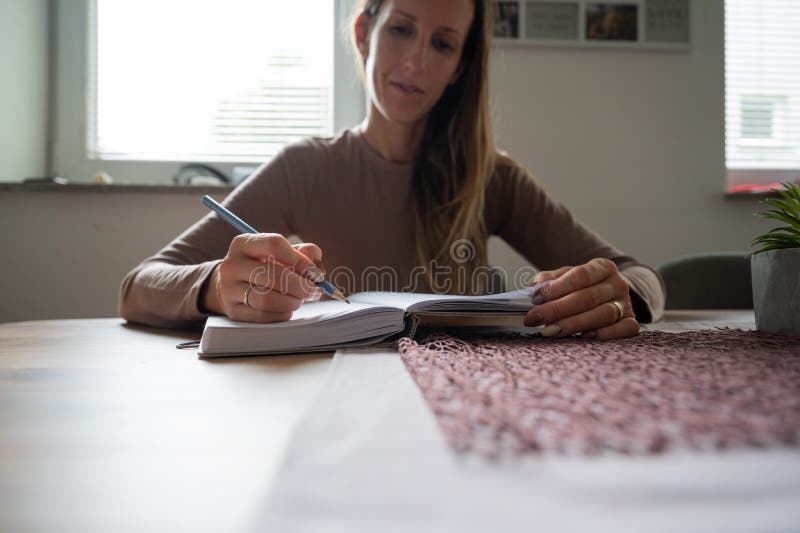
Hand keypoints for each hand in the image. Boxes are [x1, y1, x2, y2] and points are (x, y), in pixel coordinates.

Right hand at [202, 234, 324, 322]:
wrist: (234, 285)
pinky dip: (282, 314)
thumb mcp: (283, 253)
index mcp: (243, 243)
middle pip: (274, 275)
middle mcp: (232, 265)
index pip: (275, 244)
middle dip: (301, 286)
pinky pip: (264, 316)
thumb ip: (305, 254)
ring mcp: (229, 290)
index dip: (300, 260)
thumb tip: (317, 270)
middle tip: (314, 290)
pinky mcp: (233, 311)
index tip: (315, 273)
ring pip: (267, 299)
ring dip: (292, 301)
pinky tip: (287, 308)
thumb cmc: (266, 266)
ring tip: (299, 299)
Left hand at [523, 258, 638, 339]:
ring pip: (603, 314)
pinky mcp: (631, 322)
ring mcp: (627, 304)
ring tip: (550, 330)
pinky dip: (607, 334)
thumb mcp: (565, 277)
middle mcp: (618, 284)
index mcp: (602, 267)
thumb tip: (535, 288)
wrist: (610, 296)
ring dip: (574, 324)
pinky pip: (625, 329)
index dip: (557, 287)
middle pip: (588, 297)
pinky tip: (584, 337)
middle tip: (534, 319)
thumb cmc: (582, 287)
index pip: (580, 275)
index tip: (535, 298)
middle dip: (557, 310)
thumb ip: (549, 280)